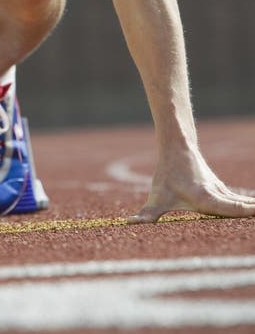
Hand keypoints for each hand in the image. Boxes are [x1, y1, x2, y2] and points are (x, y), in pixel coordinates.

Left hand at [128, 146, 254, 222]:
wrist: (177, 149)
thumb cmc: (167, 175)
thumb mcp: (157, 196)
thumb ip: (147, 214)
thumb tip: (130, 223)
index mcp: (206, 198)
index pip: (230, 208)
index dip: (245, 211)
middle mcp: (217, 194)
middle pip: (240, 207)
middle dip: (253, 212)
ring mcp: (222, 192)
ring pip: (241, 203)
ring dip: (252, 209)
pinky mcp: (222, 191)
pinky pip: (239, 202)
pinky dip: (250, 206)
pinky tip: (254, 209)